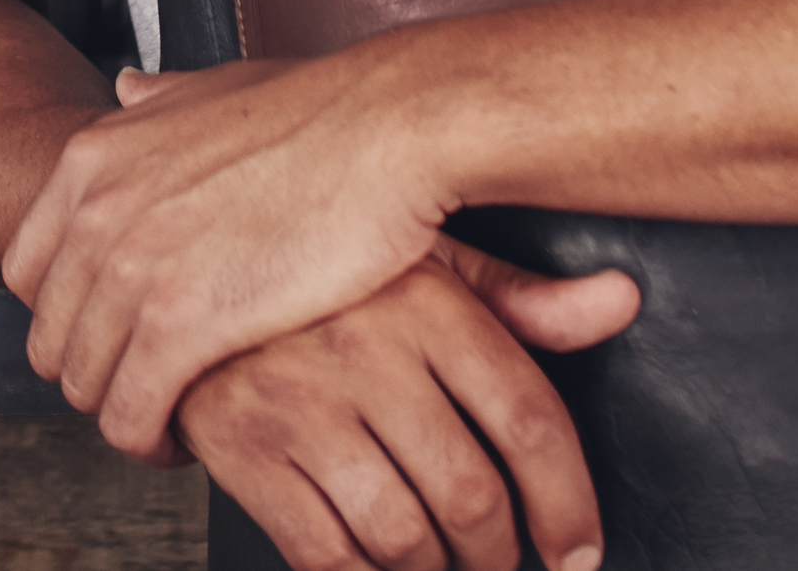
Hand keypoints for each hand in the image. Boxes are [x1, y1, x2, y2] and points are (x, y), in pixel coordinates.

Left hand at [8, 55, 546, 460]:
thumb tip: (127, 92)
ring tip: (169, 422)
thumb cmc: (320, 112)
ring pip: (85, 384)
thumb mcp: (214, 88)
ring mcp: (132, 270)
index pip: (27, 271)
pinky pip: (130, 413)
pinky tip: (187, 442)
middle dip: (93, 372)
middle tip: (144, 388)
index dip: (67, 317)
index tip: (111, 336)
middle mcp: (95, 213)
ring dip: (123, 414)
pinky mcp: (181, 326)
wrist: (386, 130)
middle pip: (49, 336)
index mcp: (93, 160)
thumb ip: (158, 101)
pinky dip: (150, 441)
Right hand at [175, 249, 639, 570]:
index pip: (529, 421)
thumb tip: (621, 302)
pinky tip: (375, 567)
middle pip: (471, 494)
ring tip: (441, 567)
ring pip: (403, 535)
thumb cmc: (317, 271)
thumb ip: (522, 297)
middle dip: (499, 555)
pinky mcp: (243, 449)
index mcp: (424, 300)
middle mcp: (366, 350)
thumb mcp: (420, 258)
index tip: (578, 551)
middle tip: (502, 565)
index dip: (569, 505)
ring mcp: (299, 403)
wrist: (175, 262)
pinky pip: (324, 552)